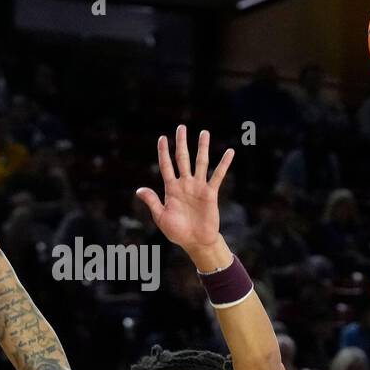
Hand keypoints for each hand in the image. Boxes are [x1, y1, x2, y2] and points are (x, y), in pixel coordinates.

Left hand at [135, 125, 233, 265]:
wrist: (196, 242)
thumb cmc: (177, 232)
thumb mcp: (161, 217)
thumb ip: (152, 202)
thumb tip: (139, 189)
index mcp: (171, 188)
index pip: (166, 166)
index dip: (163, 152)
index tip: (162, 138)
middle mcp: (185, 184)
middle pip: (183, 158)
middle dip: (181, 143)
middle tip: (182, 127)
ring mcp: (198, 187)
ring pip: (200, 162)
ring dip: (202, 147)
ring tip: (204, 132)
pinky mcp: (211, 193)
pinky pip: (218, 175)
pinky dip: (224, 164)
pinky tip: (230, 152)